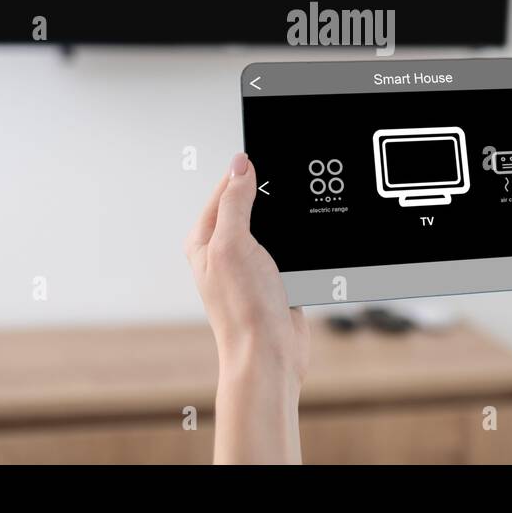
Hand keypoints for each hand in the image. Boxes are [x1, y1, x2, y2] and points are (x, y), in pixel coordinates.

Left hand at [185, 153, 308, 461]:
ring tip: (298, 213)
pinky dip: (300, 242)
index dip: (244, 174)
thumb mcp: (233, 245)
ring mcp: (251, 265)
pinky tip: (307, 239)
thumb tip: (240, 165)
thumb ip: (234, 202)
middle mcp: (225, 251)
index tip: (267, 158)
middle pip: (250, 205)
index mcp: (204, 240)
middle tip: (287, 185)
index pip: (223, 191)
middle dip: (270, 196)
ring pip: (274, 226)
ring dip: (287, 221)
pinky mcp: (276, 278)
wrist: (270, 354)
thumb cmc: (242, 308)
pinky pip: (290, 248)